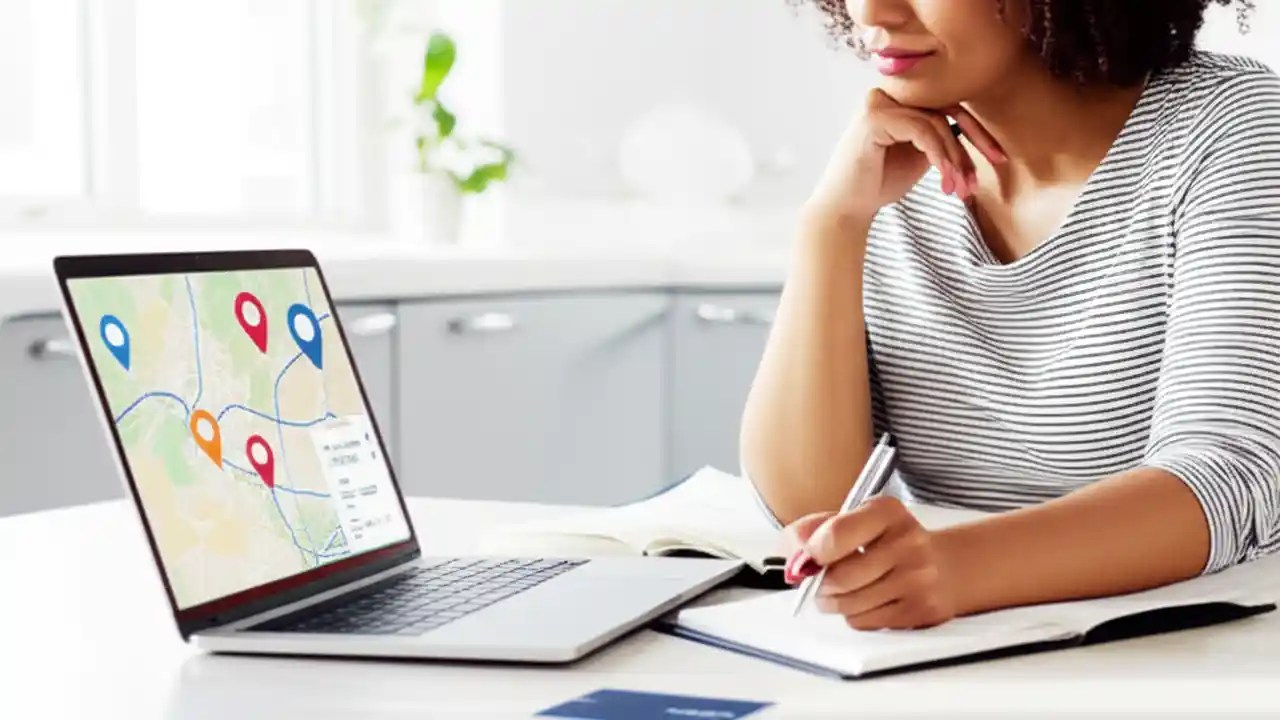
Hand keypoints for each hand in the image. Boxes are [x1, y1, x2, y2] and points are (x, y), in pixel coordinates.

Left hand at [782, 496, 960, 629]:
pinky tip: (867, 600)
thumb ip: (816, 530)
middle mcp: (907, 543)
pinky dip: (855, 615)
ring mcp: (918, 579)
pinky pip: (865, 621)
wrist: (947, 566)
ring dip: (834, 602)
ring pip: (849, 604)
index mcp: (887, 512)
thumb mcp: (857, 519)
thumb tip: (794, 559)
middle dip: (820, 584)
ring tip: (841, 591)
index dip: (812, 552)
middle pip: (840, 577)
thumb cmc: (890, 541)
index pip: (837, 534)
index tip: (807, 560)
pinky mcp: (920, 610)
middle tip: (819, 581)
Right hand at [805, 90, 1006, 225]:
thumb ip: (941, 138)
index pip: (948, 105)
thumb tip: (975, 131)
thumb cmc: (879, 183)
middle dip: (975, 141)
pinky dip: (939, 156)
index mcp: (899, 100)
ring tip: (960, 188)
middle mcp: (888, 94)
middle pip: (947, 108)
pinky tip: (945, 180)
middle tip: (993, 167)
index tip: (998, 157)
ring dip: (955, 158)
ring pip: (936, 123)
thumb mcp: (920, 156)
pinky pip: (921, 131)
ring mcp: (878, 102)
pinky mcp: (874, 118)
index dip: (977, 131)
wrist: (846, 208)